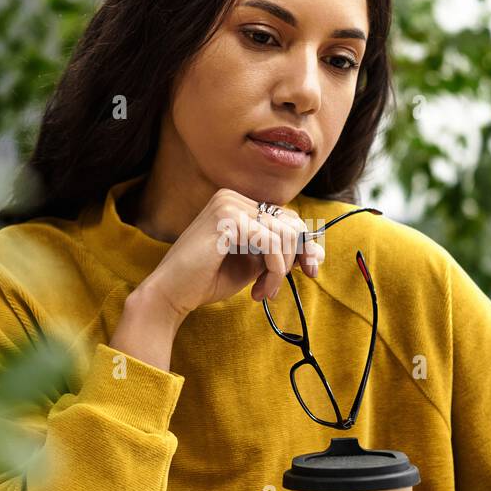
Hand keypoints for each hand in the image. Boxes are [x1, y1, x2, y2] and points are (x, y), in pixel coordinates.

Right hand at [140, 187, 324, 319]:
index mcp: (237, 203)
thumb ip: (280, 253)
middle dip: (295, 258)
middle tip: (278, 288)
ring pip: (285, 234)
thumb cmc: (207, 280)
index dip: (303, 245)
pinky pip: (271, 244)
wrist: (171, 294)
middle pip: (291, 222)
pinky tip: (258, 291)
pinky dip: (273, 272)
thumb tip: (318, 251)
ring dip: (281, 271)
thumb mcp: (253, 264)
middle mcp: (233, 197)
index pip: (287, 218)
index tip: (310, 271)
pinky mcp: (227, 219)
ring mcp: (229, 204)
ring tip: (264, 292)